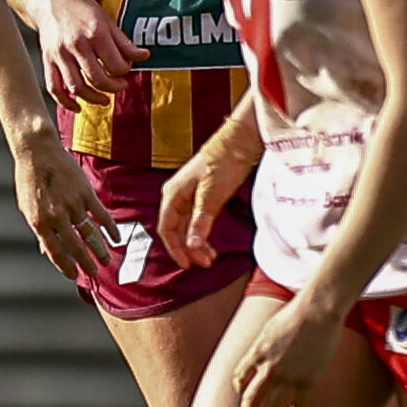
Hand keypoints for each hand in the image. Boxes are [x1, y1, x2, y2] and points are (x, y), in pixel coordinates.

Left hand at [13, 136, 113, 277]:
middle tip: (95, 273)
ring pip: (90, 234)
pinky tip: (116, 238)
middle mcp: (57, 216)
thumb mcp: (28, 207)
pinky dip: (110, 228)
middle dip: (86, 263)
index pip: (54, 252)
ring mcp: (73, 205)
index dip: (64, 266)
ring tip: (106, 261)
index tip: (72, 275)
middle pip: (76, 247)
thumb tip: (46, 251)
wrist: (37, 152)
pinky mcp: (86, 193)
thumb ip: (39, 230)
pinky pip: (101, 215)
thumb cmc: (29, 180)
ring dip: (100, 250)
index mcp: (39, 222)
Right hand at [31, 0, 149, 109]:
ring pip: (77, 87)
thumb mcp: (106, 20)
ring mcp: (60, 55)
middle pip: (98, 79)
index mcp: (95, 34)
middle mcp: (77, 46)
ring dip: (93, 98)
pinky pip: (54, 87)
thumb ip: (124, 42)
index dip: (125, 70)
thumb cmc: (80, 6)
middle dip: (114, 87)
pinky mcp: (47, 60)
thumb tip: (144, 56)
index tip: (126, 67)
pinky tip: (77, 107)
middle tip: (120, 85)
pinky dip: (65, 102)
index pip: (116, 65)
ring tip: (104, 100)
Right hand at [157, 142, 253, 268]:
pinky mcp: (201, 195)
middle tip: (205, 262)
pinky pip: (195, 220)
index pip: (166, 229)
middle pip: (175, 230)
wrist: (239, 141)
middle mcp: (176, 195)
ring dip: (195, 243)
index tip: (187, 264)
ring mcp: (188, 195)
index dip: (175, 249)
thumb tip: (191, 246)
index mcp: (173, 194)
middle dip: (188, 248)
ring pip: (186, 226)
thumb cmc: (224, 163)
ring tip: (211, 256)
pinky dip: (201, 233)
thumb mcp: (212, 195)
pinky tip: (210, 241)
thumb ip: (200, 221)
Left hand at [233, 298, 343, 406]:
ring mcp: (287, 376)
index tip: (242, 392)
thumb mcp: (268, 330)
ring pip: (273, 404)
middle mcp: (268, 368)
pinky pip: (298, 402)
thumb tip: (258, 354)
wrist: (315, 314)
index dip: (240, 386)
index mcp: (256, 354)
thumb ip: (261, 347)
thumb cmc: (293, 316)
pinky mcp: (307, 380)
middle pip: (252, 396)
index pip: (240, 376)